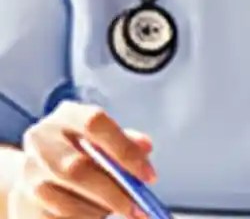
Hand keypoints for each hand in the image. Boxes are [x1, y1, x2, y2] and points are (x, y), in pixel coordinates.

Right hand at [8, 101, 155, 218]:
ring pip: (64, 200)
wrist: (41, 171)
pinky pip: (57, 217)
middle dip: (113, 192)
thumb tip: (145, 148)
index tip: (148, 175)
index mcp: (66, 116)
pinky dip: (83, 218)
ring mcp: (29, 173)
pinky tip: (95, 214)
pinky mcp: (24, 201)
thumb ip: (127, 141)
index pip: (95, 124)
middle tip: (139, 209)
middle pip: (76, 168)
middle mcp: (41, 141)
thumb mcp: (106, 140)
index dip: (125, 150)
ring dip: (98, 209)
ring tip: (118, 210)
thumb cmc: (85, 152)